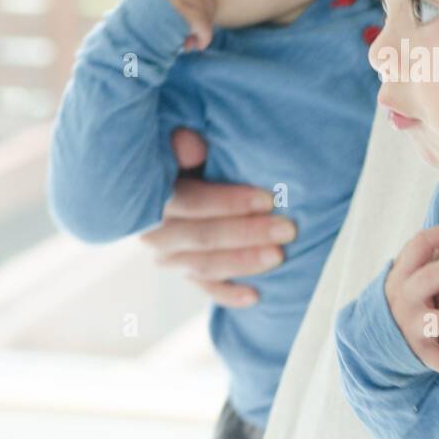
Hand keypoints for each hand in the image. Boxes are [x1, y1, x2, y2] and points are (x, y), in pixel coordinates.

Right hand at [139, 128, 295, 306]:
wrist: (162, 183)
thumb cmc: (183, 155)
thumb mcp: (176, 141)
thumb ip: (181, 143)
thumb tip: (193, 145)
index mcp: (151, 197)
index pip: (192, 203)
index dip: (229, 202)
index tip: (268, 199)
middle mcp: (154, 232)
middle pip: (202, 238)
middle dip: (247, 233)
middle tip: (287, 229)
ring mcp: (168, 257)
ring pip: (205, 265)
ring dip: (243, 262)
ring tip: (279, 257)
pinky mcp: (183, 272)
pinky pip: (205, 287)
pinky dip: (228, 294)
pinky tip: (255, 296)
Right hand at [145, 0, 221, 50]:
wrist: (126, 44)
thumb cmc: (142, 25)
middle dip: (205, 13)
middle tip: (193, 29)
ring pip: (206, 9)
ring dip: (202, 29)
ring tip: (189, 38)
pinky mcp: (178, 12)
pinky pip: (204, 24)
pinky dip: (204, 38)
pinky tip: (196, 45)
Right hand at [384, 212, 438, 391]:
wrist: (379, 337)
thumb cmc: (413, 291)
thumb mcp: (415, 267)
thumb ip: (436, 244)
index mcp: (404, 272)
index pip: (418, 246)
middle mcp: (405, 298)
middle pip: (427, 279)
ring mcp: (412, 327)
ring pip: (438, 322)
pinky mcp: (422, 354)